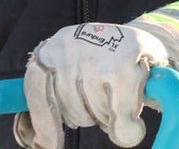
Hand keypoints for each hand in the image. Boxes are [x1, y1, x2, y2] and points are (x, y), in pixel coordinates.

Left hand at [14, 23, 168, 148]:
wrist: (144, 39)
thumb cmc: (102, 62)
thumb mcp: (70, 67)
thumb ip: (51, 95)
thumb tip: (34, 140)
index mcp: (53, 48)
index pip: (36, 86)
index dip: (42, 119)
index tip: (48, 144)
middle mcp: (72, 46)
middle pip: (68, 105)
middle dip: (84, 114)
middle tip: (98, 104)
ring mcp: (98, 56)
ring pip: (94, 112)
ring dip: (106, 117)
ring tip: (117, 99)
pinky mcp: (125, 69)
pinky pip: (120, 117)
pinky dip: (126, 128)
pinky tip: (132, 123)